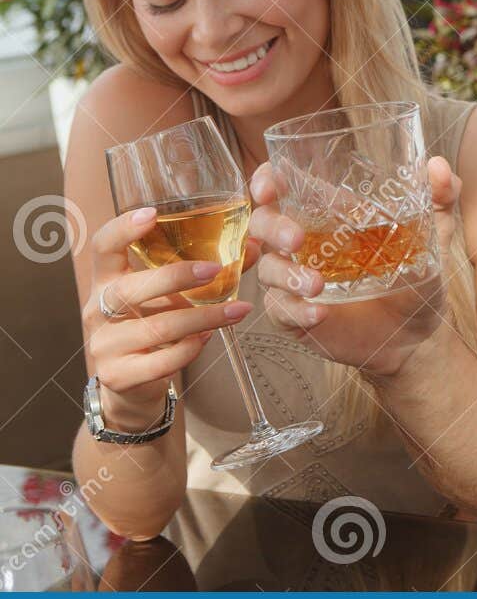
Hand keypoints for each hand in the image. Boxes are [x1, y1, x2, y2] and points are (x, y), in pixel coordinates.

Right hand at [83, 206, 258, 430]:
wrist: (132, 385)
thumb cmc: (156, 325)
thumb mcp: (173, 295)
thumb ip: (209, 271)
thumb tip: (255, 244)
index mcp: (107, 281)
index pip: (103, 248)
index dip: (122, 229)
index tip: (151, 213)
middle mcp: (98, 310)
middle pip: (129, 288)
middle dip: (175, 276)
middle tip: (215, 269)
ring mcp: (105, 345)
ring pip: (156, 328)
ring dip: (203, 317)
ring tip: (236, 310)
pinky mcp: (119, 376)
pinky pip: (159, 361)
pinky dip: (190, 349)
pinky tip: (208, 338)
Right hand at [248, 155, 459, 377]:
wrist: (420, 330)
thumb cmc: (418, 273)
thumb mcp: (434, 233)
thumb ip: (439, 197)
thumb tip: (439, 165)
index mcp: (328, 216)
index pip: (283, 188)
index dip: (266, 181)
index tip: (269, 186)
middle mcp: (304, 244)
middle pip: (263, 225)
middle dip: (273, 227)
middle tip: (297, 240)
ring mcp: (296, 280)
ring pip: (267, 270)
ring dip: (286, 275)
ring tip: (317, 285)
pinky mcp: (297, 316)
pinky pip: (280, 311)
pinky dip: (296, 311)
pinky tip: (319, 313)